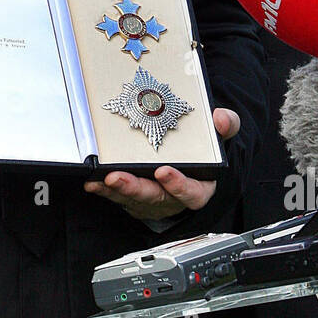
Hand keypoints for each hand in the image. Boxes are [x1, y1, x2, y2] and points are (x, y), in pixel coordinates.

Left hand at [83, 107, 240, 221]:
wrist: (190, 165)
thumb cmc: (203, 153)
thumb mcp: (218, 139)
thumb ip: (226, 127)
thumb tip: (222, 119)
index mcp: (198, 186)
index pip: (192, 193)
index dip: (179, 186)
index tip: (164, 172)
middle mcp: (172, 197)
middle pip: (154, 197)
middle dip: (135, 188)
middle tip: (118, 176)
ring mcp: (151, 198)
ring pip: (132, 198)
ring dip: (114, 189)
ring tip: (100, 178)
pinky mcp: (132, 197)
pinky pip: (117, 196)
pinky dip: (103, 189)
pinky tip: (92, 181)